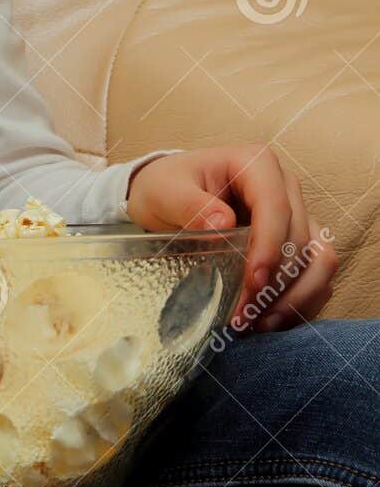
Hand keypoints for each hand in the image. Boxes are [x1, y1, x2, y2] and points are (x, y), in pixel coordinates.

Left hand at [125, 143, 337, 333]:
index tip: (254, 282)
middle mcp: (285, 186)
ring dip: (297, 296)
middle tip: (245, 314)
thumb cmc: (167, 187)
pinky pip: (316, 273)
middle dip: (277, 282)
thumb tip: (224, 223)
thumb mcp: (166, 191)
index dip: (270, 247)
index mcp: (257, 164)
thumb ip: (190, 205)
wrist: (169, 194)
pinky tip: (270, 319)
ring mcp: (297, 214)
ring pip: (320, 258)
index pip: (276, 207)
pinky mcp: (298, 241)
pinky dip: (301, 300)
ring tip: (260, 322)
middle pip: (300, 238)